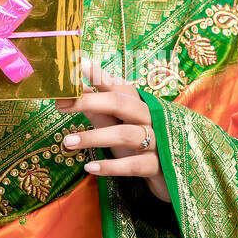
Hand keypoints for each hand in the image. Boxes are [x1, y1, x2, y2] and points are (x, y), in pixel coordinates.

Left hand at [54, 55, 171, 203]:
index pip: (118, 86)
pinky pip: (134, 165)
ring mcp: (157, 141)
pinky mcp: (158, 166)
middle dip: (91, 101)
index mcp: (140, 104)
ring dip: (94, 137)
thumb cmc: (141, 144)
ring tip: (67, 142)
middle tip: (62, 104)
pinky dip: (111, 166)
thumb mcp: (119, 124)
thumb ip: (97, 109)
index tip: (79, 63)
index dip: (98, 76)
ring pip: (125, 134)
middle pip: (121, 103)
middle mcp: (150, 117)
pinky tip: (90, 167)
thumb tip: (68, 95)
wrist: (175, 174)